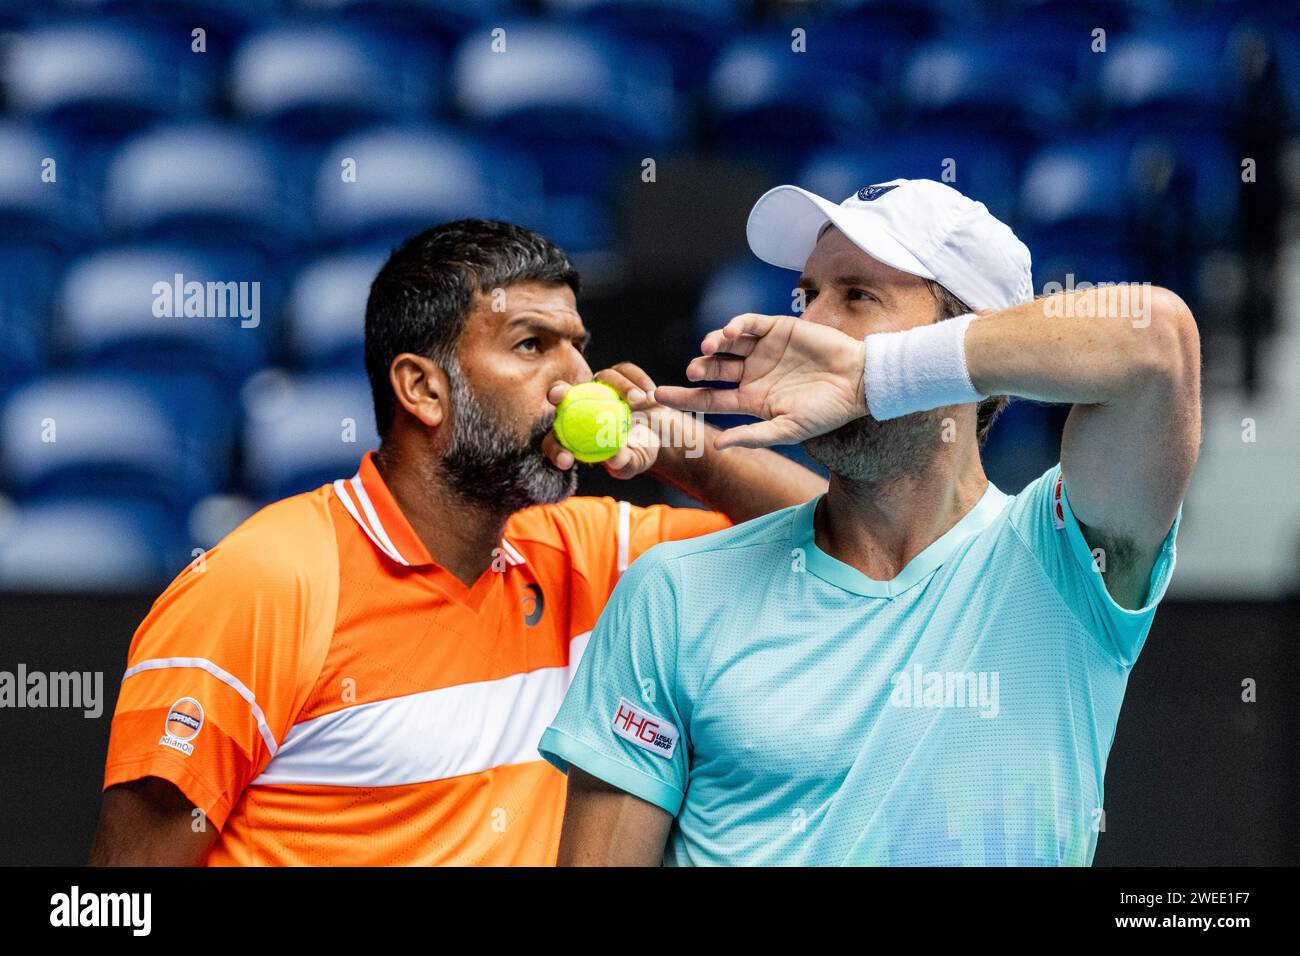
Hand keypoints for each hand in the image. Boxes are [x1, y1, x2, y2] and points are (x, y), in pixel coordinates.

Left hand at [542, 362, 662, 478]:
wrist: (662, 434)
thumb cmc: (640, 452)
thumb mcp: (633, 463)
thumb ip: (622, 463)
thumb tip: (613, 459)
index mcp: (575, 434)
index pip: (554, 442)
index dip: (556, 450)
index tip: (567, 460)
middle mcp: (581, 405)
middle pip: (561, 395)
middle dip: (557, 392)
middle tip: (559, 395)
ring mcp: (600, 387)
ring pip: (602, 377)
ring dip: (621, 386)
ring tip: (639, 401)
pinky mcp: (620, 374)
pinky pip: (625, 371)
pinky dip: (638, 381)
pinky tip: (649, 394)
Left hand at [654, 313, 867, 448]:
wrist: (859, 381)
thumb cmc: (827, 410)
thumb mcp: (788, 429)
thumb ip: (754, 436)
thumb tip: (719, 447)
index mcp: (751, 400)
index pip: (708, 398)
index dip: (683, 396)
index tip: (658, 397)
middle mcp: (752, 374)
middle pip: (713, 370)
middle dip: (698, 369)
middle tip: (693, 372)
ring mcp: (763, 351)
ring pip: (726, 344)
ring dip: (713, 345)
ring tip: (709, 349)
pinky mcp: (777, 329)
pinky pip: (748, 324)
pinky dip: (735, 326)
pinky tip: (729, 334)